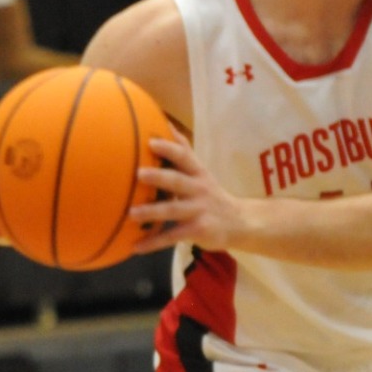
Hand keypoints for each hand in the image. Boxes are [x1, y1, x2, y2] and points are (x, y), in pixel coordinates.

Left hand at [130, 135, 245, 253]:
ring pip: (173, 210)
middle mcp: (199, 189)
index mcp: (197, 173)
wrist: (240, 222)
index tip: (150, 141)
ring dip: (152, 212)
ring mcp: (199, 211)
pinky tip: (136, 247)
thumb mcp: (200, 172)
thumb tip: (166, 124)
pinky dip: (153, 242)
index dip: (168, 148)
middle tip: (138, 174)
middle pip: (178, 181)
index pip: (184, 156)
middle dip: (159, 177)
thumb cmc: (211, 195)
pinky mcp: (198, 231)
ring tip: (131, 214)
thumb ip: (184, 151)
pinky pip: (172, 237)